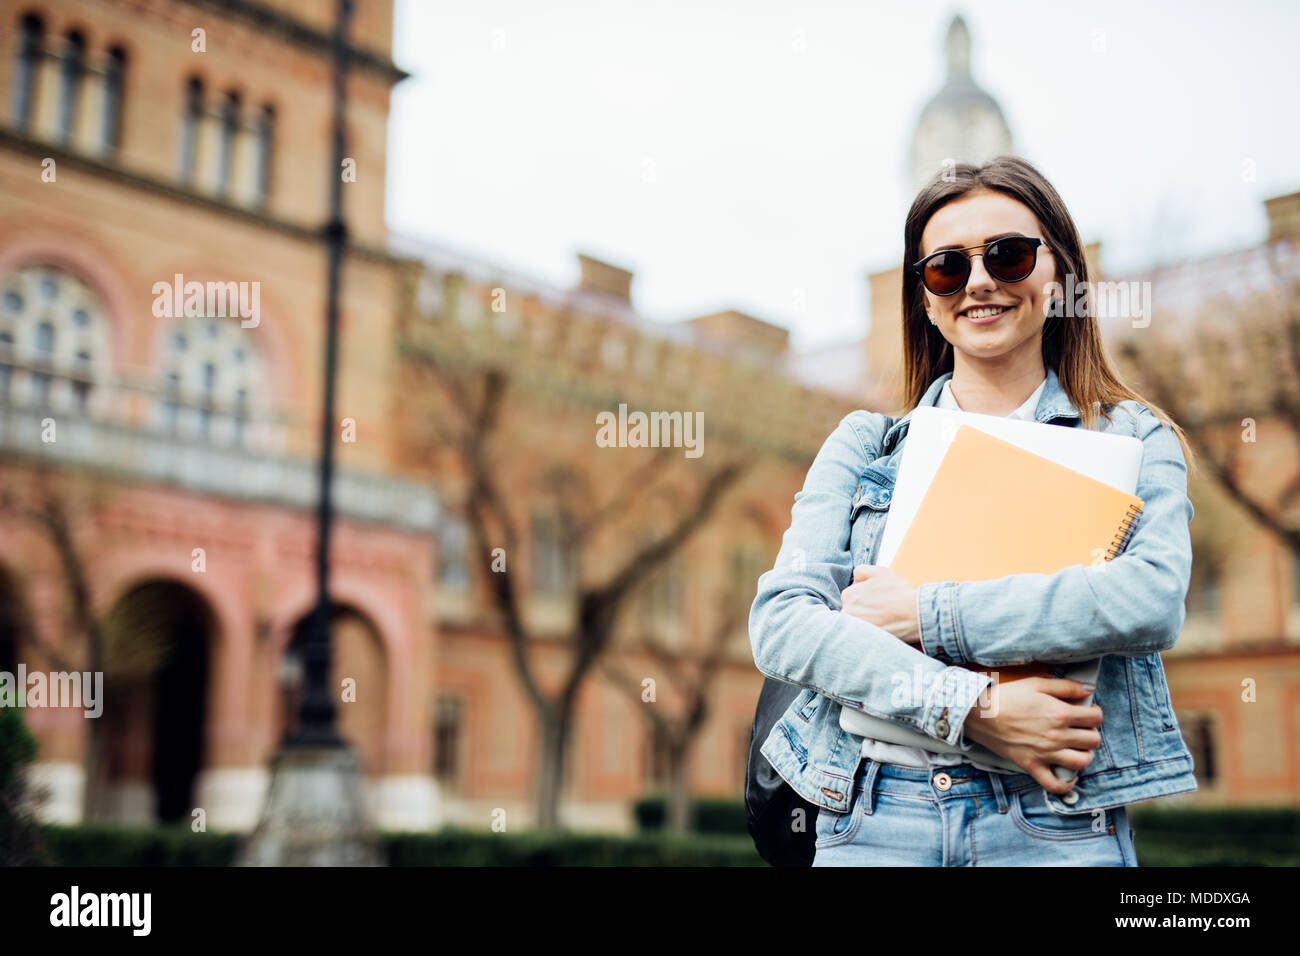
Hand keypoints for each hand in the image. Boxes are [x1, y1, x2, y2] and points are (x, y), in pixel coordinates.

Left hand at [840, 564, 920, 646]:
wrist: (915, 614)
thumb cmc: (898, 592)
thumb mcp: (879, 572)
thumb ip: (861, 571)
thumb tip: (855, 580)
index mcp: (848, 595)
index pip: (851, 596)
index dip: (864, 596)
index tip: (877, 598)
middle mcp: (848, 612)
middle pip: (852, 610)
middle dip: (864, 609)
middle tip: (881, 609)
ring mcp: (855, 628)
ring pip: (857, 623)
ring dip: (867, 621)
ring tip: (883, 618)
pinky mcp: (863, 640)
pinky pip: (863, 635)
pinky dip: (870, 632)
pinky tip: (883, 627)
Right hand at [961, 677, 1102, 794]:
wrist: (980, 714)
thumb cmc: (1007, 697)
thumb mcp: (1036, 684)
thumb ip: (1066, 686)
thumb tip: (1089, 688)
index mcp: (1059, 713)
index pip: (1095, 717)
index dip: (1094, 713)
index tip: (1087, 712)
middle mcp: (1057, 735)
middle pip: (1093, 740)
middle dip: (1091, 732)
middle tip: (1081, 728)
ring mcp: (1045, 753)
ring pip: (1082, 761)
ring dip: (1085, 754)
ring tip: (1077, 748)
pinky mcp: (1032, 765)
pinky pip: (1055, 784)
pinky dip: (1066, 784)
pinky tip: (1069, 775)